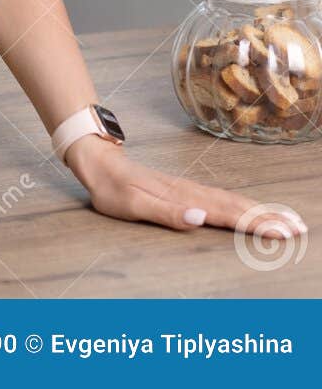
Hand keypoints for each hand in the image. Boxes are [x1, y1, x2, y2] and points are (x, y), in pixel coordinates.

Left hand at [67, 136, 306, 236]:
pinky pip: (223, 198)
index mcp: (183, 198)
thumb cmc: (112, 188)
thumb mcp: (132, 205)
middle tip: (299, 230)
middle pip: (236, 206)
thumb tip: (200, 218)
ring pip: (233, 200)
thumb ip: (166, 213)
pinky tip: (254, 209)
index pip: (225, 213)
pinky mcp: (186, 190)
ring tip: (289, 220)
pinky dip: (244, 204)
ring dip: (262, 210)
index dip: (255, 224)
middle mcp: (191, 193)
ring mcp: (190, 190)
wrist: (98, 163)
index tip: (282, 234)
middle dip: (268, 218)